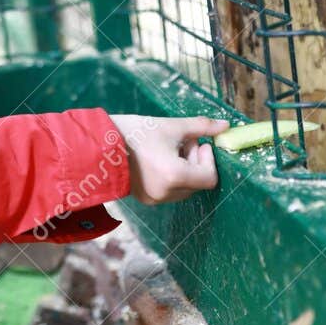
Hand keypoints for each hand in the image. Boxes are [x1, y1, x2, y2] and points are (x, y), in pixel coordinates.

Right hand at [107, 113, 228, 204]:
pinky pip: (169, 191)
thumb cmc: (136, 132)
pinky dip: (171, 177)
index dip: (208, 159)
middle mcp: (166, 193)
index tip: (199, 143)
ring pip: (184, 188)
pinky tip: (158, 159)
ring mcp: (155, 199)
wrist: (100, 144)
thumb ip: (202, 128)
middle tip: (183, 142)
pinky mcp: (146, 199)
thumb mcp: (172, 126)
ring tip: (169, 150)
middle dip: (195, 162)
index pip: (210, 178)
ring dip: (184, 170)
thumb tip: (225, 126)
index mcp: (175, 176)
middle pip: (198, 183)